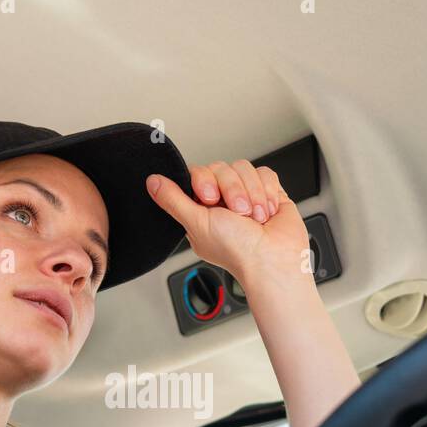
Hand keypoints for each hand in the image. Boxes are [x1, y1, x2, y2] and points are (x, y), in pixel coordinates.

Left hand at [146, 160, 311, 293]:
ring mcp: (247, 196)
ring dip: (252, 194)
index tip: (211, 200)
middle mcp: (223, 202)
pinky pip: (265, 173)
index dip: (205, 181)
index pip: (198, 173)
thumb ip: (173, 200)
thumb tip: (152, 182)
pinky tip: (267, 212)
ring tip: (255, 218)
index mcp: (202, 210)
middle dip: (233, 191)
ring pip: (244, 168)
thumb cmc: (238, 251)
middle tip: (238, 214)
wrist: (274, 259)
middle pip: (222, 167)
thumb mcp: (197, 224)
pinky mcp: (268, 193)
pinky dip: (268, 193)